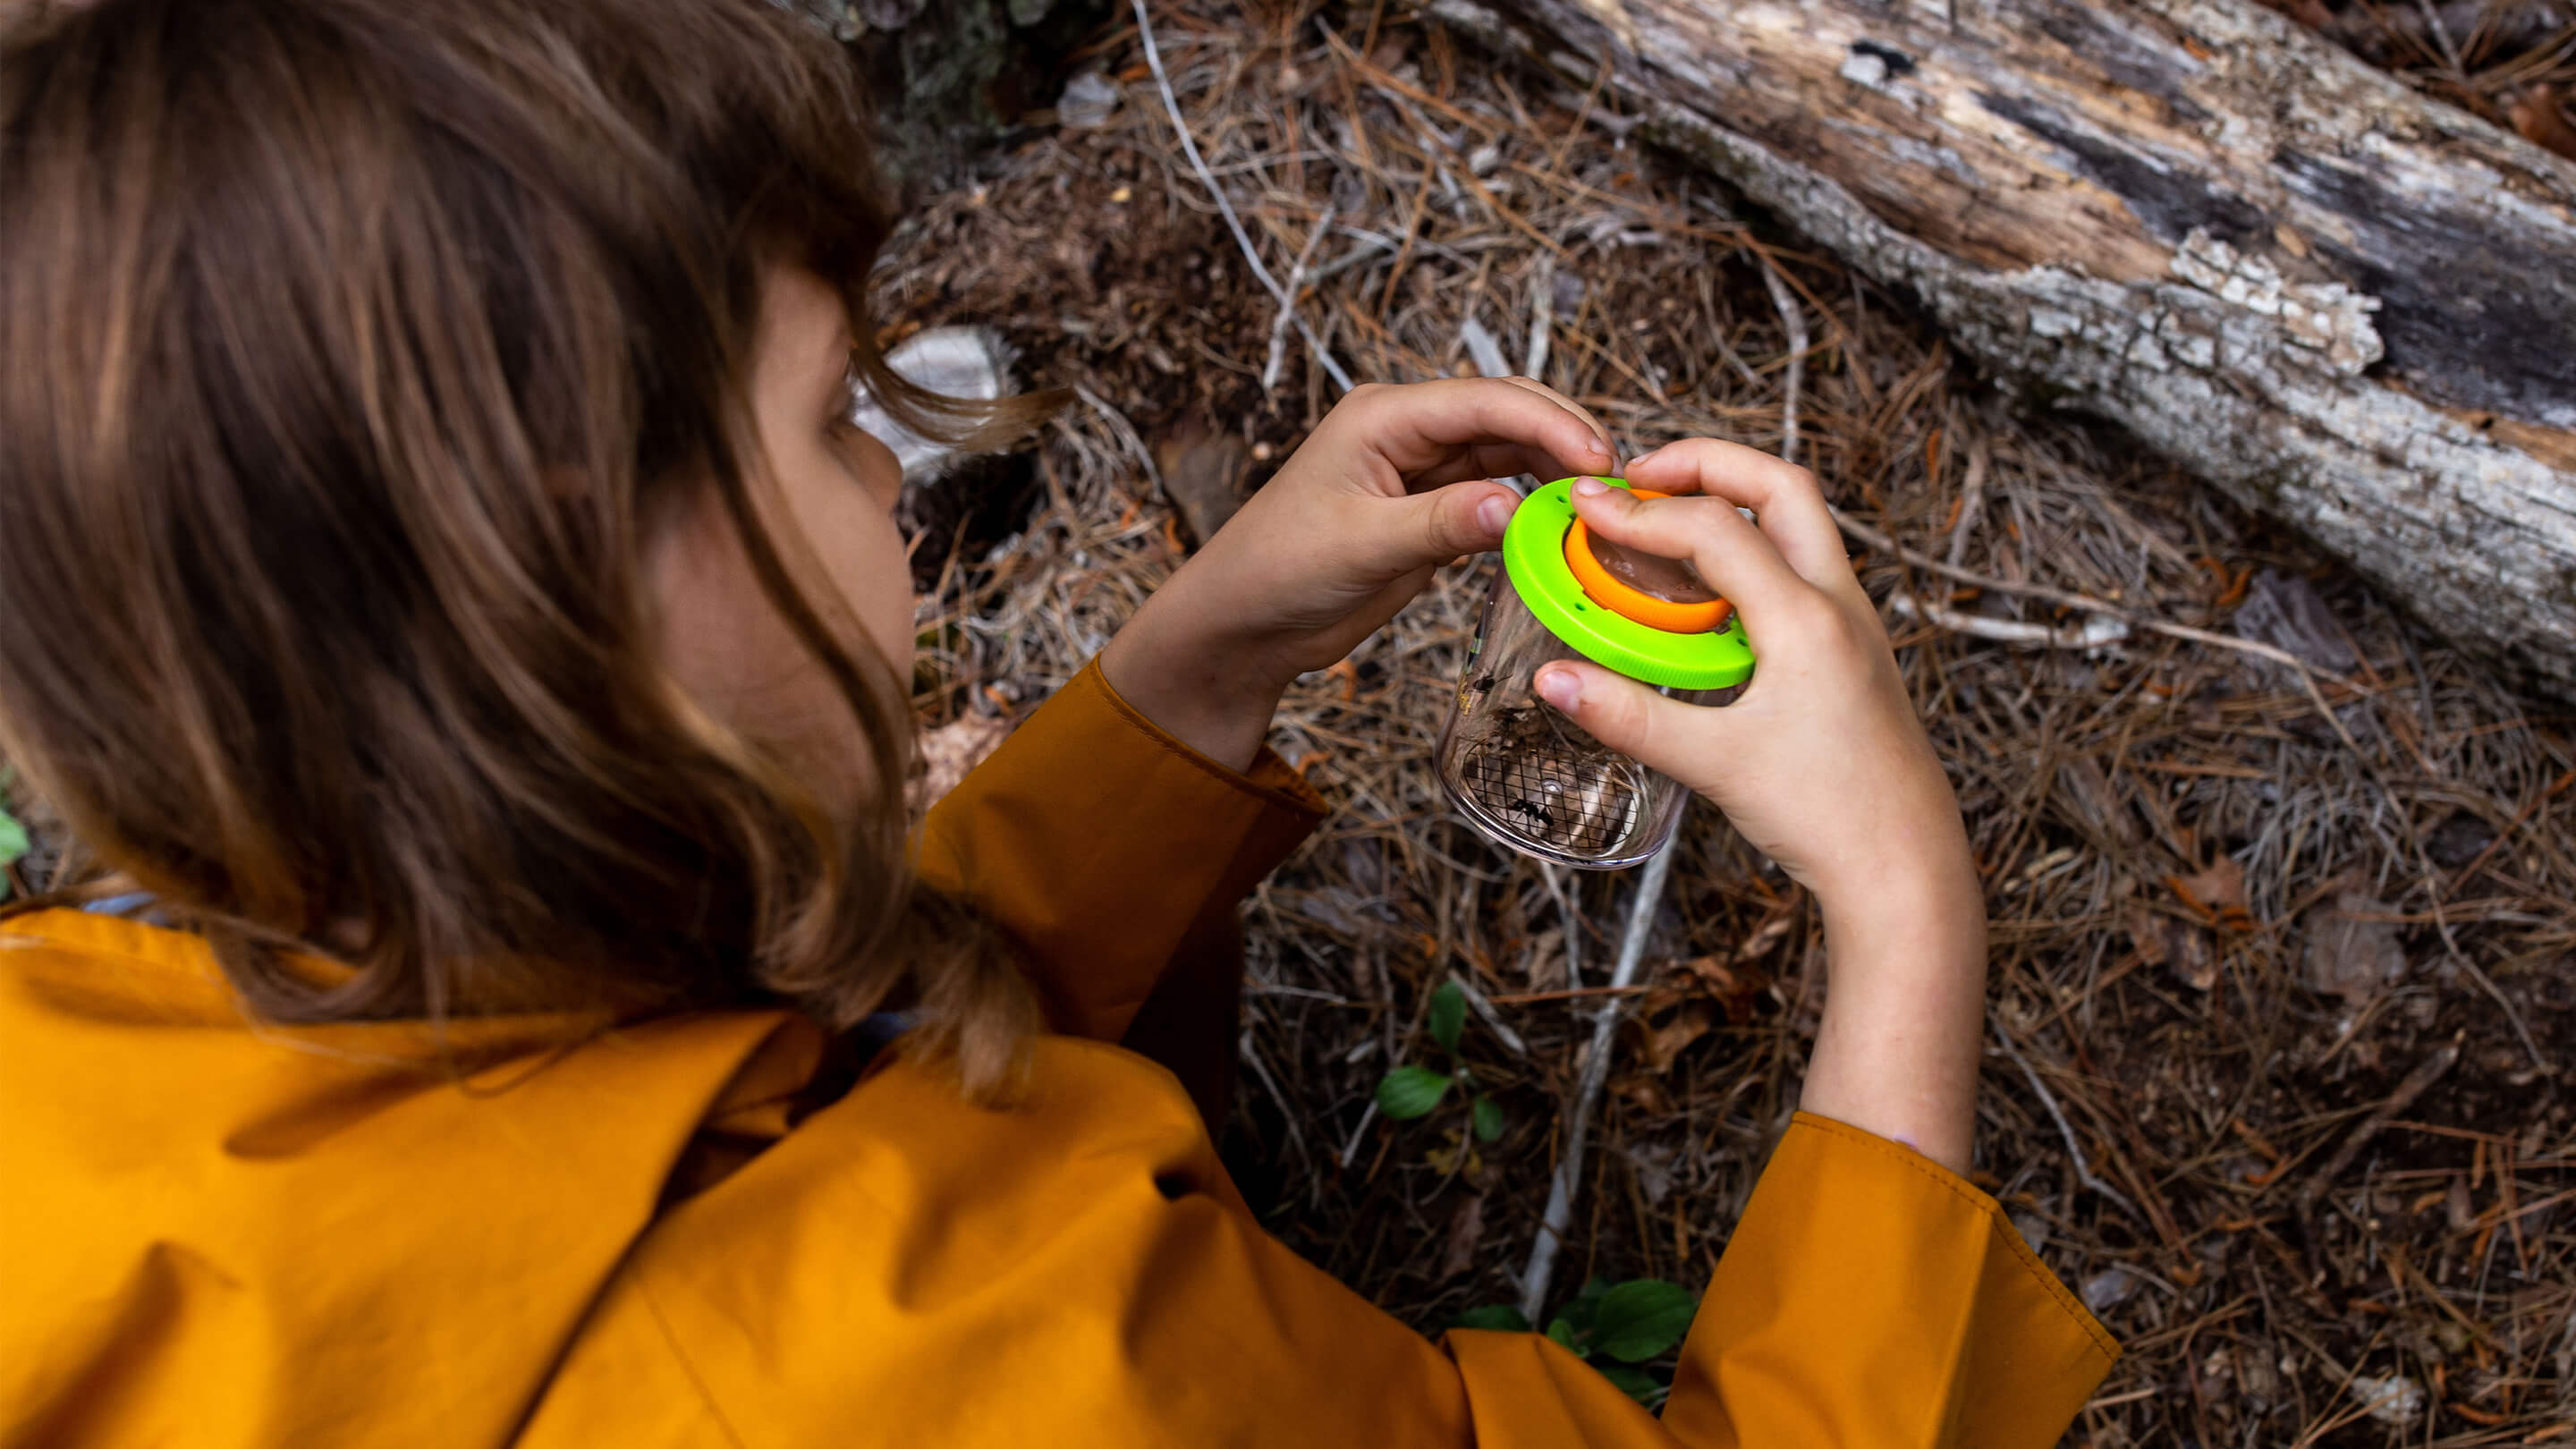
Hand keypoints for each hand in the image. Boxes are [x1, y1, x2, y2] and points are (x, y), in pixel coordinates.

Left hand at [1101, 379, 1614, 769]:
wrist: (1241, 624)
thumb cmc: (1276, 571)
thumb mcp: (1359, 547)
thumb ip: (1438, 525)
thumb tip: (1515, 507)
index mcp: (1383, 415)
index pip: (1486, 401)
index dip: (1550, 424)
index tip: (1599, 461)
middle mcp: (1408, 432)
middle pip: (1509, 417)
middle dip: (1566, 441)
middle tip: (1621, 484)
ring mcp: (1422, 471)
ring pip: (1510, 456)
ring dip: (1555, 476)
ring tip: (1605, 509)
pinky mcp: (1430, 512)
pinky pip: (1497, 497)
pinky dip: (1533, 511)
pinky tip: (1566, 532)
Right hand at [1529, 441, 1986, 1168]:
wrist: (1907, 873)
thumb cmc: (1830, 820)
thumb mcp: (1714, 766)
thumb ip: (1627, 717)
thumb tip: (1553, 681)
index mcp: (1807, 620)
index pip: (1715, 530)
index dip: (1641, 512)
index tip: (1585, 509)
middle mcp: (1840, 607)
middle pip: (1779, 487)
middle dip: (1707, 464)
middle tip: (1641, 475)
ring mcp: (1855, 627)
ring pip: (1799, 525)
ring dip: (1733, 504)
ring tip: (1665, 523)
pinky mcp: (1855, 654)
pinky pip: (1803, 572)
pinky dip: (1751, 555)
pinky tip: (1706, 598)